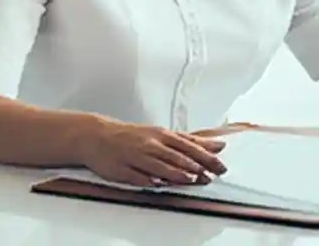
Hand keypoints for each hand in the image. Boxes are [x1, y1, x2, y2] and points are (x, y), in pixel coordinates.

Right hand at [79, 120, 227, 186]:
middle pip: (177, 156)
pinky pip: (135, 175)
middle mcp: (151, 145)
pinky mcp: (121, 169)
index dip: (206, 156)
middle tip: (210, 175)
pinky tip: (157, 184)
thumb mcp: (164, 135)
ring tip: (190, 179)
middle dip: (195, 166)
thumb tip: (219, 145)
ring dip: (175, 172)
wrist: (98, 136)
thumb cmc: (134, 136)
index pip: (189, 146)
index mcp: (163, 136)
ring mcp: (136, 157)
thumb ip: (191, 142)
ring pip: (158, 165)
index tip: (220, 164)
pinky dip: (147, 179)